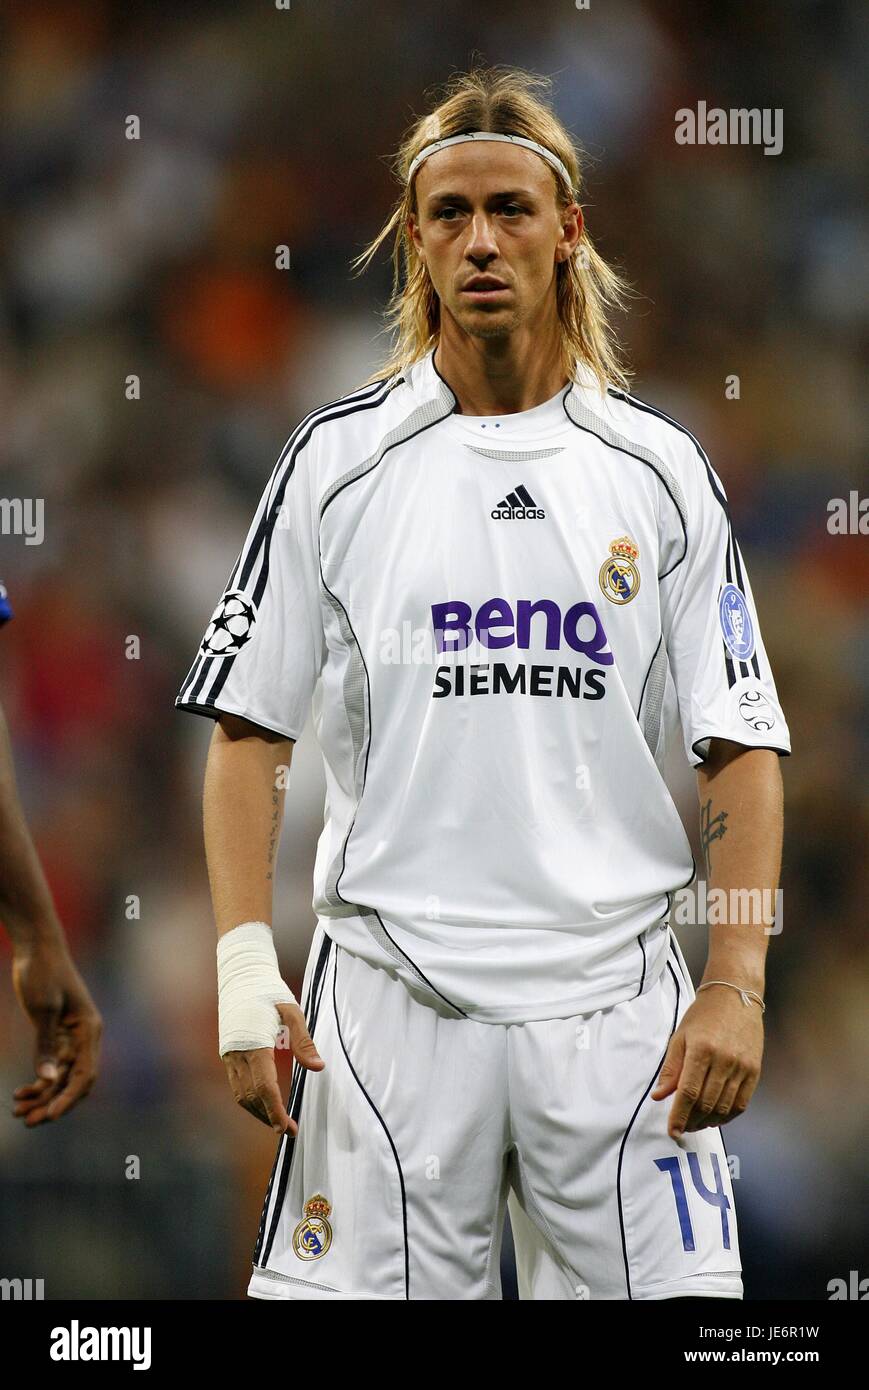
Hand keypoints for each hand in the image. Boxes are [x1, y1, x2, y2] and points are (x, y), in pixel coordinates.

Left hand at [11, 938, 101, 1124]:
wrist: (37, 947)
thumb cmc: (43, 972)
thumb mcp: (42, 1009)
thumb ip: (45, 1045)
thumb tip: (47, 1080)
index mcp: (89, 1030)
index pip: (85, 1074)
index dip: (69, 1098)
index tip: (51, 1116)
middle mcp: (85, 1037)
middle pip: (73, 1082)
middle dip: (52, 1103)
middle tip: (27, 1121)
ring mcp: (71, 1038)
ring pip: (61, 1078)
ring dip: (41, 1097)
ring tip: (17, 1111)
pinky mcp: (57, 1036)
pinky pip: (52, 1067)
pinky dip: (38, 1083)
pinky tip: (19, 1093)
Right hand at [223, 999, 324, 1134]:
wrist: (241, 976)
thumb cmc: (269, 991)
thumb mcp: (292, 1011)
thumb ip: (303, 1041)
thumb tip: (318, 1067)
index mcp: (254, 1045)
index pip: (264, 1088)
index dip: (276, 1111)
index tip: (287, 1128)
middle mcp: (237, 1055)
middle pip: (251, 1097)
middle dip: (269, 1117)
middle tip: (289, 1130)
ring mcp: (229, 1055)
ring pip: (241, 1095)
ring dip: (258, 1112)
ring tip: (278, 1122)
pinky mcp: (227, 1054)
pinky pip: (236, 1085)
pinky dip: (250, 1099)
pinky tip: (263, 1103)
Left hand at [651, 984, 762, 1138]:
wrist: (736, 996)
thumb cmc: (703, 1015)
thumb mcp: (680, 1036)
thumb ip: (671, 1068)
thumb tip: (659, 1096)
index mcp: (701, 1050)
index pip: (688, 1092)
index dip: (678, 1116)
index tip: (671, 1131)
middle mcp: (723, 1060)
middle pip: (706, 1103)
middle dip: (691, 1121)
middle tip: (682, 1128)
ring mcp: (742, 1067)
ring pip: (724, 1107)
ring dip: (708, 1121)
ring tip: (696, 1124)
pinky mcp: (755, 1071)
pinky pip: (742, 1104)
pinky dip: (728, 1116)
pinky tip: (716, 1117)